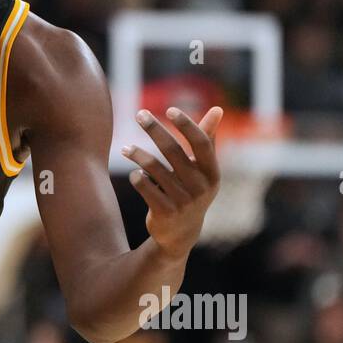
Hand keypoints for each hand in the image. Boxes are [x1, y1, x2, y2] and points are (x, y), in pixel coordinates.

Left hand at [120, 106, 222, 261]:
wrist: (181, 234)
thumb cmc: (192, 190)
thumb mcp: (202, 169)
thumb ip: (207, 138)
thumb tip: (217, 108)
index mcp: (212, 173)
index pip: (201, 143)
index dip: (186, 125)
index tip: (169, 109)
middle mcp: (200, 187)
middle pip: (173, 150)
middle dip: (154, 129)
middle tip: (139, 114)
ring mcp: (183, 201)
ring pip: (153, 168)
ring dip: (137, 154)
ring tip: (125, 149)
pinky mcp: (165, 212)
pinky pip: (144, 186)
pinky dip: (136, 177)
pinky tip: (135, 176)